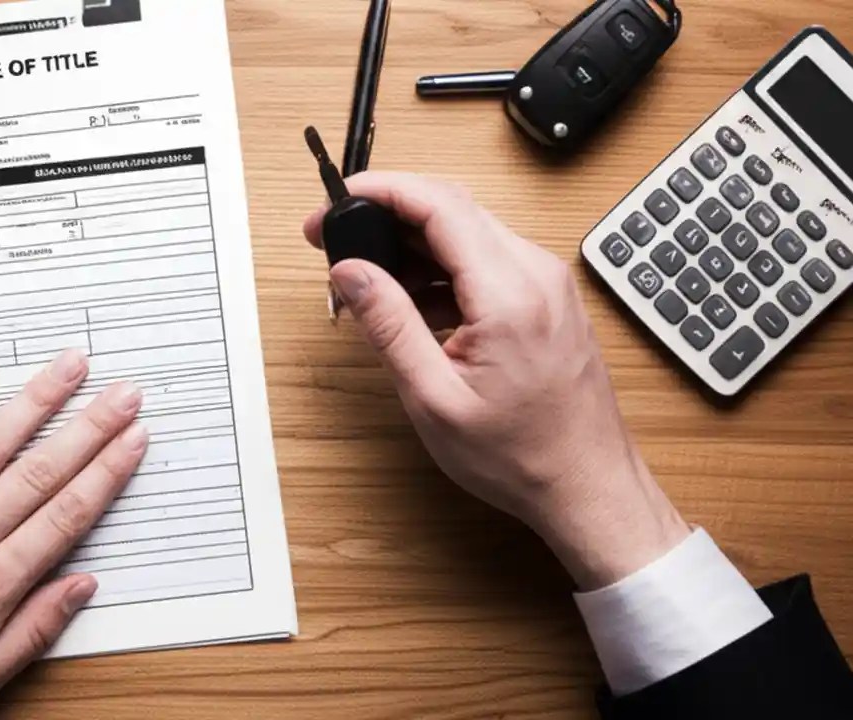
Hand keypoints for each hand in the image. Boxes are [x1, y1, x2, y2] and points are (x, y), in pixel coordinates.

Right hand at [304, 172, 689, 590]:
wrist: (588, 487)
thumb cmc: (521, 456)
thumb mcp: (434, 398)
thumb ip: (389, 325)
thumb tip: (350, 271)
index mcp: (510, 293)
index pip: (439, 204)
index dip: (381, 191)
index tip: (336, 201)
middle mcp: (536, 274)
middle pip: (452, 209)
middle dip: (387, 214)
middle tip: (334, 237)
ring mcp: (547, 283)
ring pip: (468, 233)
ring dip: (413, 245)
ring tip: (366, 280)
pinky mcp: (546, 298)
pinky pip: (486, 261)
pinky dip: (441, 270)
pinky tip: (411, 302)